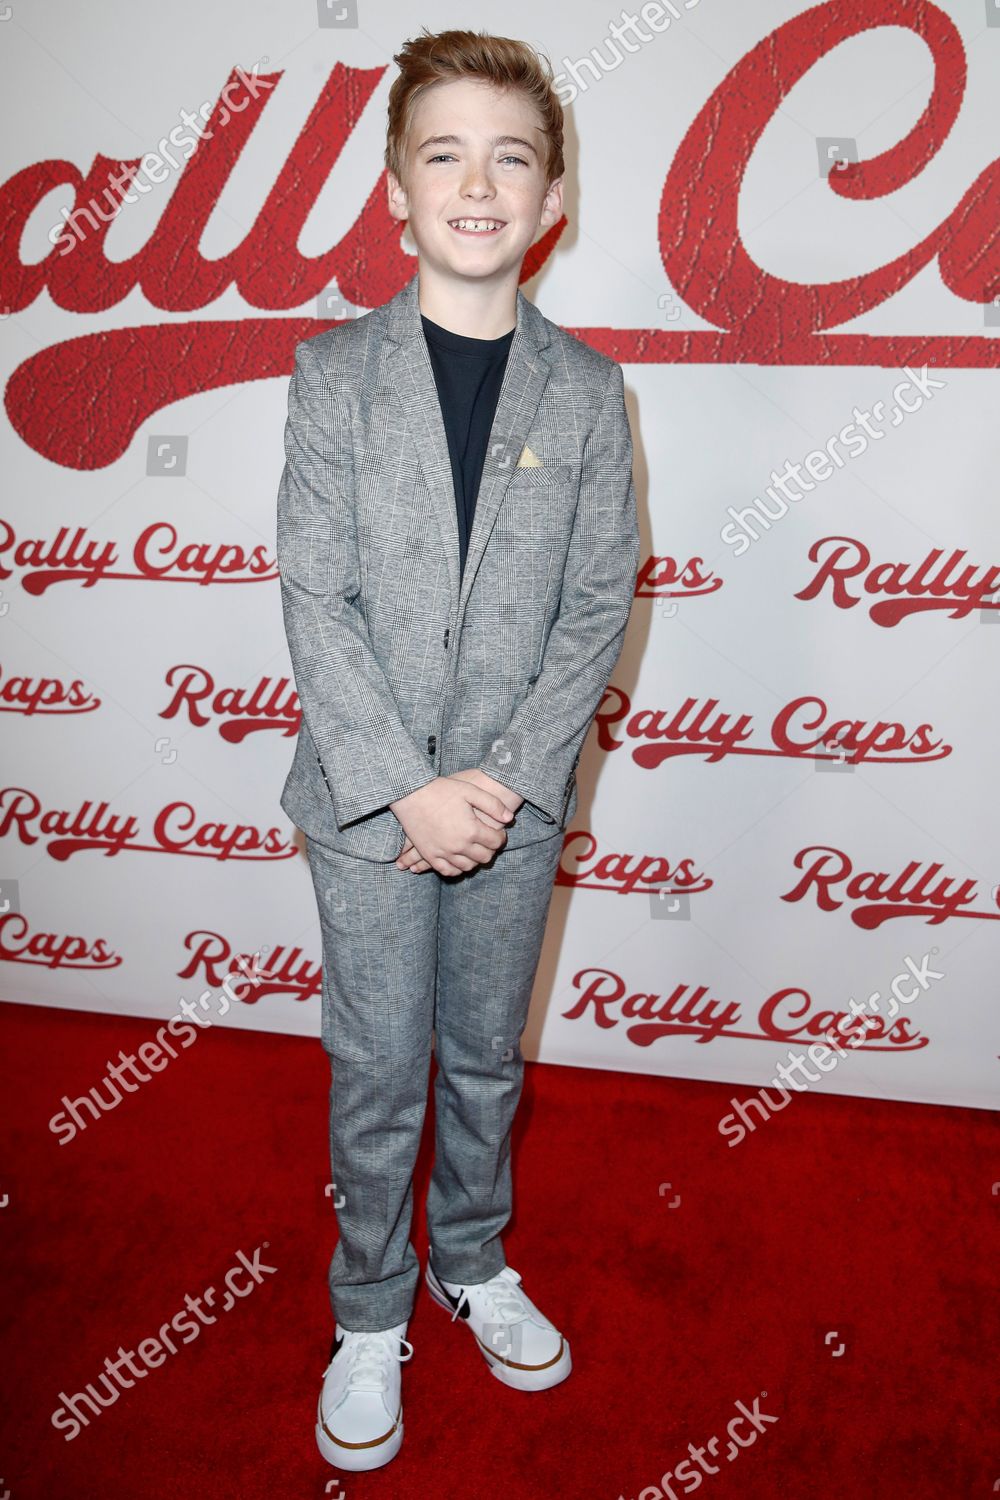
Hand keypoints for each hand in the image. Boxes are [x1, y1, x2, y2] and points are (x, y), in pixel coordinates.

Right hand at [390, 775, 514, 875]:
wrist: (410, 794)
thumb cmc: (441, 790)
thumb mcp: (470, 791)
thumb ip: (493, 805)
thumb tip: (510, 819)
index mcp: (471, 830)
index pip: (496, 842)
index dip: (501, 838)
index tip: (500, 833)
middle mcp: (459, 845)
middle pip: (484, 857)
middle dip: (490, 850)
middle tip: (489, 842)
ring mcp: (443, 852)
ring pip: (467, 866)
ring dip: (475, 860)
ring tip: (475, 851)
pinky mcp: (430, 855)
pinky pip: (447, 871)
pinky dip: (457, 869)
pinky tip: (460, 861)